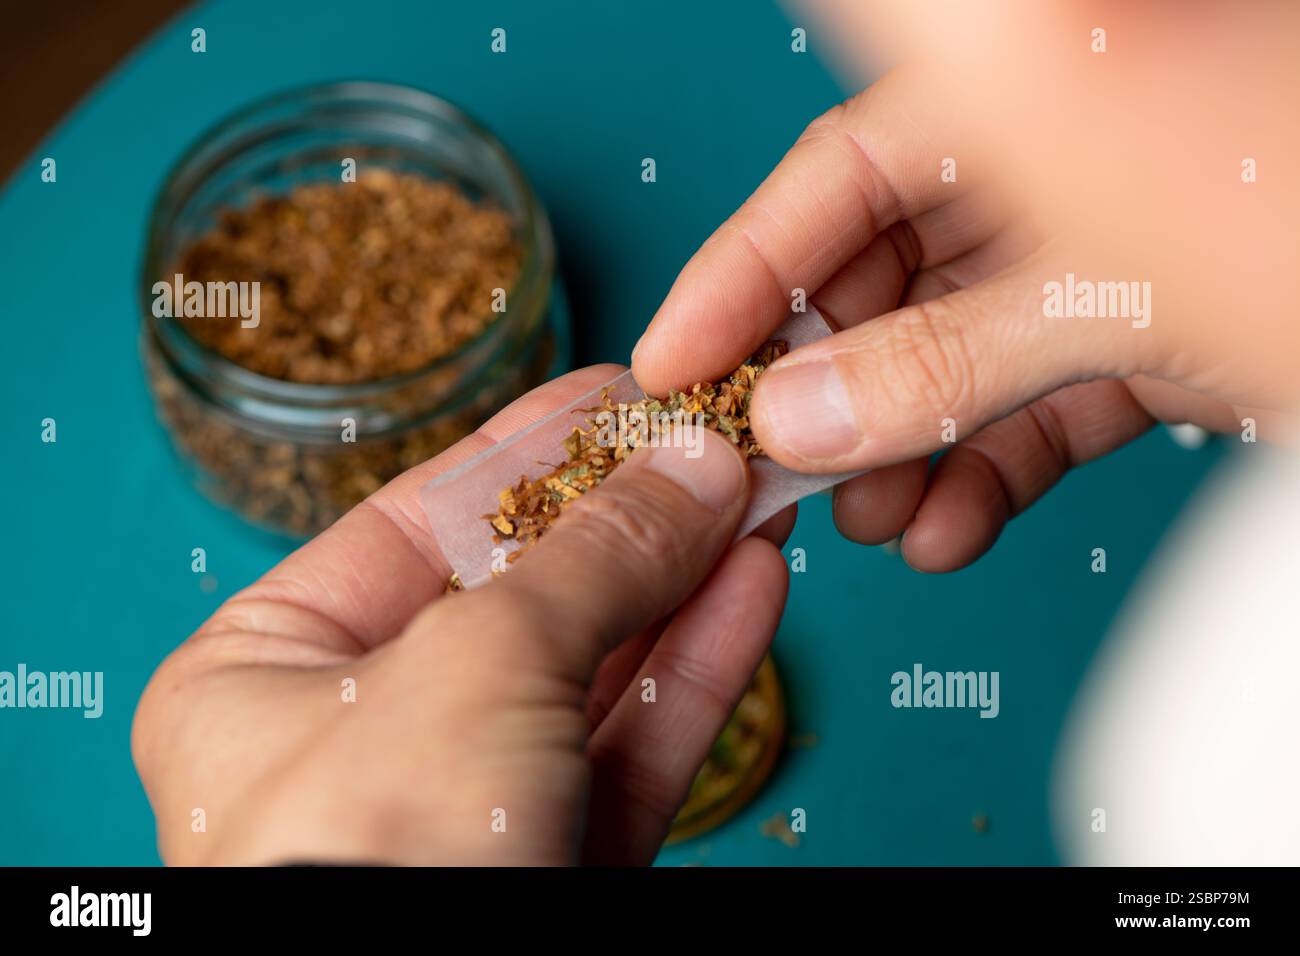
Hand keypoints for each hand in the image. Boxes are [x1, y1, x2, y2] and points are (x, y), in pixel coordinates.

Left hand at [132, 366, 788, 865]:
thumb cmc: (371, 867)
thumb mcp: (475, 665)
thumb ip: (590, 558)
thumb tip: (689, 468)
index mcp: (272, 675)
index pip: (421, 522)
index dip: (532, 447)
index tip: (621, 390)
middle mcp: (362, 740)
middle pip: (522, 591)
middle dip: (629, 516)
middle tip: (712, 440)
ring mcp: (466, 809)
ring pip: (595, 670)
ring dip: (682, 584)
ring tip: (755, 503)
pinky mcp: (555, 864)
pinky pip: (633, 747)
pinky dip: (696, 670)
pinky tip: (752, 592)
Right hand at [632, 66, 1298, 572]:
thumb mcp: (1105, 296)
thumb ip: (934, 359)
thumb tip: (793, 420)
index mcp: (1021, 99)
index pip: (830, 183)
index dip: (740, 279)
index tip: (674, 368)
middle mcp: (1052, 165)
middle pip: (885, 277)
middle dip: (830, 391)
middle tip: (781, 475)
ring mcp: (1104, 248)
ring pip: (960, 352)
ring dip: (908, 447)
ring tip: (876, 523)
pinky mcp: (1153, 325)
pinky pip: (1041, 396)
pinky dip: (995, 466)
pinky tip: (956, 527)